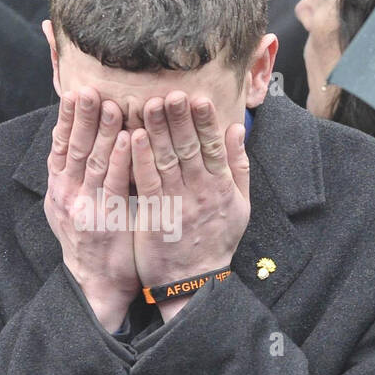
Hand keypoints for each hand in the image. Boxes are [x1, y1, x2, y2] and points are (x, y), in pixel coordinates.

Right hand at [45, 87, 137, 330]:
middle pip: (74, 148)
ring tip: (113, 105)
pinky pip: (115, 184)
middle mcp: (67, 194)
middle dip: (83, 117)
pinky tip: (132, 138)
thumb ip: (74, 175)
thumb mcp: (71, 205)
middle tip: (90, 89)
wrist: (96, 282)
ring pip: (93, 162)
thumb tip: (77, 140)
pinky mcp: (106, 219)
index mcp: (59, 188)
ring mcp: (86, 207)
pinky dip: (123, 159)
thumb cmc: (91, 240)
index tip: (74, 92)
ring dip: (104, 132)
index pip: (60, 145)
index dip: (67, 119)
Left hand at [131, 93, 250, 321]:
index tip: (198, 97)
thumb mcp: (240, 205)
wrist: (194, 282)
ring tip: (149, 103)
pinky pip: (148, 182)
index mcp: (222, 187)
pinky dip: (141, 158)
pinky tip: (134, 137)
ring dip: (157, 130)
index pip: (214, 146)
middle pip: (190, 147)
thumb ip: (238, 166)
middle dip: (179, 118)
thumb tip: (236, 129)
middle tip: (170, 91)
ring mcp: (178, 204)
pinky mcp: (156, 216)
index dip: (205, 121)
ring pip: (167, 160)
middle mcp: (201, 192)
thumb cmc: (216, 241)